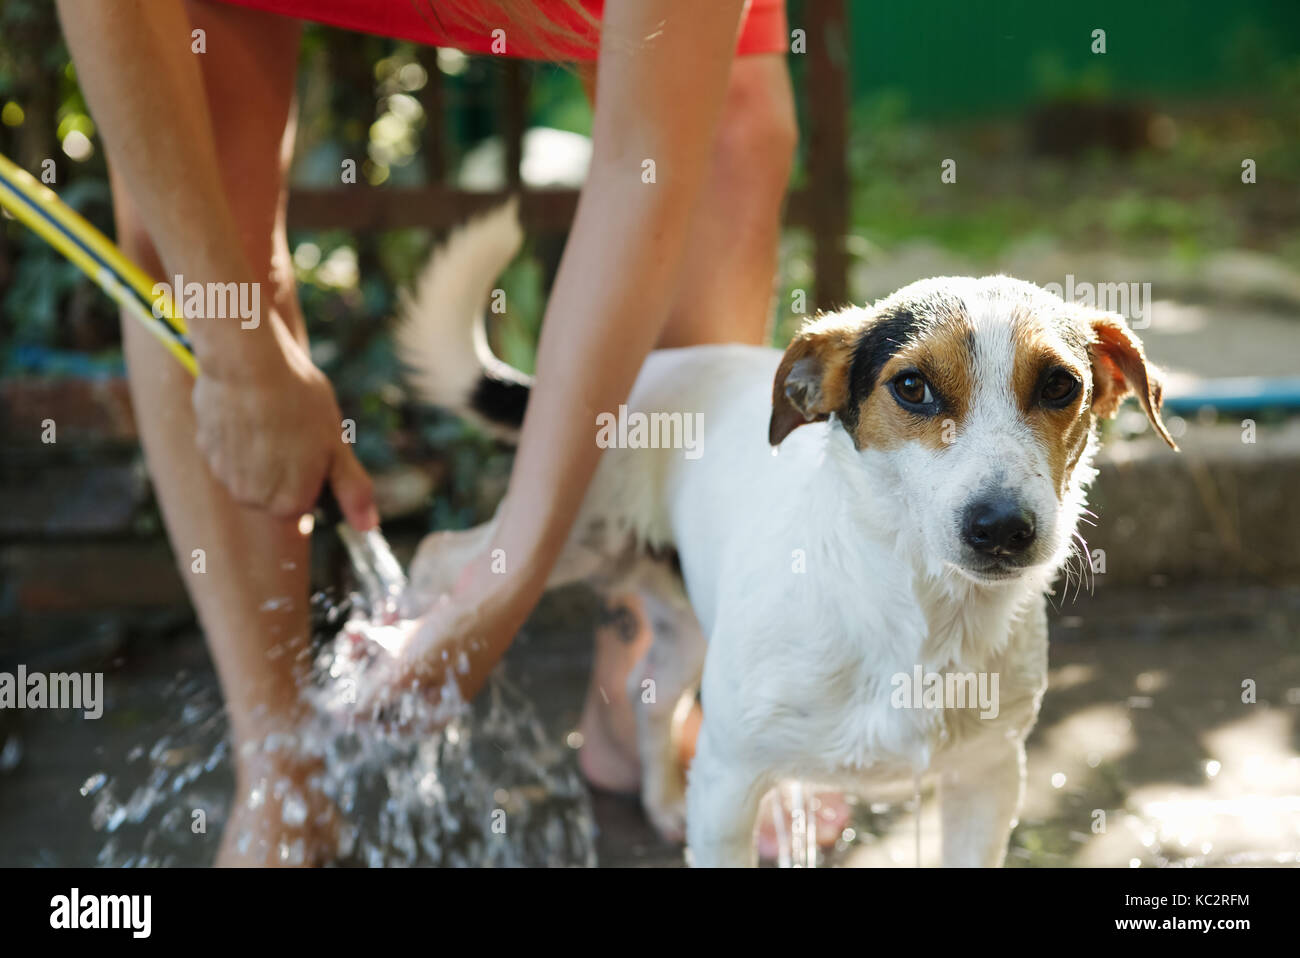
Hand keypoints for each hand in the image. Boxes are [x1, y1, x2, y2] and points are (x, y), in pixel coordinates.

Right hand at [192, 318, 377, 528]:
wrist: (247, 361)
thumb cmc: (299, 402)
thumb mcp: (337, 446)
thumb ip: (352, 490)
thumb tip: (368, 526)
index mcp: (287, 504)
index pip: (308, 501)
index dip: (316, 472)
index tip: (317, 445)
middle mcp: (251, 499)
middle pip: (277, 490)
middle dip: (288, 465)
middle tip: (296, 427)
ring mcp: (224, 475)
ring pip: (253, 470)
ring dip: (262, 450)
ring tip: (272, 416)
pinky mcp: (205, 448)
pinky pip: (230, 450)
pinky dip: (240, 434)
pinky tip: (249, 409)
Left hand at [357, 544, 541, 716]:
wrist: (495, 591)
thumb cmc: (456, 636)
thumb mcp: (408, 670)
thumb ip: (373, 698)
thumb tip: (342, 719)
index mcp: (437, 710)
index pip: (391, 725)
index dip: (362, 713)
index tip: (339, 700)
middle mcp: (438, 689)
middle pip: (388, 688)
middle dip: (365, 666)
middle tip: (349, 648)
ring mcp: (440, 661)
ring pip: (394, 658)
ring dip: (375, 641)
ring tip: (365, 624)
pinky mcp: (439, 634)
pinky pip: (406, 636)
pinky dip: (393, 625)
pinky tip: (388, 610)